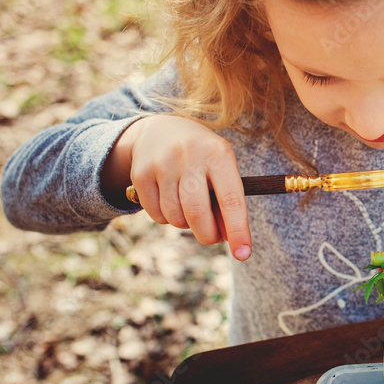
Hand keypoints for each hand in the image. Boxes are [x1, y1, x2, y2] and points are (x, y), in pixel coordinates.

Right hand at [101, 115, 251, 260]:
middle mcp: (190, 156)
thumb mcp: (222, 169)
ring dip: (186, 225)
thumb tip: (230, 239)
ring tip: (189, 209)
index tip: (243, 254)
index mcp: (218, 154)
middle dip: (208, 234)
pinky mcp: (140, 175)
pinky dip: (167, 218)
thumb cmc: (203, 158)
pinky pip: (157, 215)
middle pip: (197, 213)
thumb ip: (227, 202)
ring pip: (175, 217)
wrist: (160, 130)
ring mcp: (162, 164)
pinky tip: (171, 200)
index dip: (238, 230)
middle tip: (212, 237)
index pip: (231, 200)